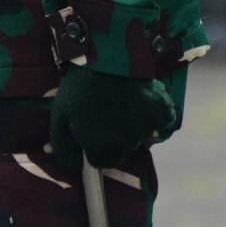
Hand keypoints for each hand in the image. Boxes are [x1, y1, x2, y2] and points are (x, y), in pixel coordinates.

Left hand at [48, 66, 176, 168]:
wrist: (107, 58)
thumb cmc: (80, 88)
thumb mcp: (61, 117)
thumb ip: (64, 147)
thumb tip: (74, 168)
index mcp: (103, 149)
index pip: (103, 161)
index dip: (97, 147)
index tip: (93, 130)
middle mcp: (127, 144)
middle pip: (123, 148)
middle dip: (115, 135)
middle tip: (106, 110)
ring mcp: (146, 128)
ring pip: (142, 135)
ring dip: (134, 122)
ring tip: (123, 100)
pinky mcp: (161, 112)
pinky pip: (164, 122)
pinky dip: (157, 115)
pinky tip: (146, 102)